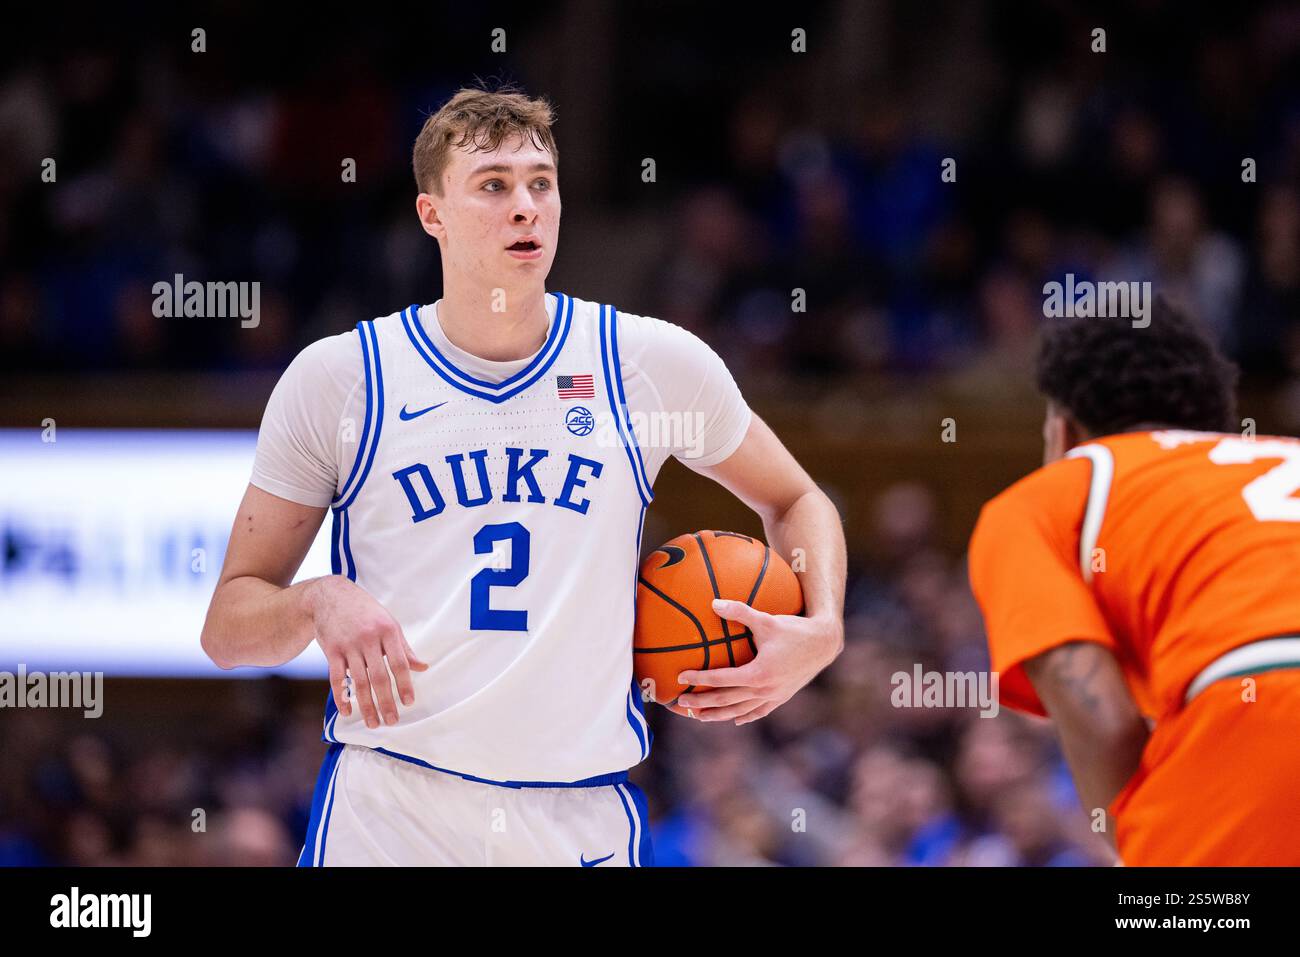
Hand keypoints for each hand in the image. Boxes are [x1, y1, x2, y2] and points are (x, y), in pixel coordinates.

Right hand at [308, 576, 428, 729]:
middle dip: (387, 701)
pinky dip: (341, 697)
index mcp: (387, 630)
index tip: (408, 702)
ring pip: (359, 681)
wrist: (330, 595)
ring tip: (374, 722)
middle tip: (392, 720)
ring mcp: (348, 645)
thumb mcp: (388, 623)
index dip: (405, 684)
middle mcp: (368, 638)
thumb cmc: (365, 611)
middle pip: (380, 676)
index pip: (399, 663)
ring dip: (367, 705)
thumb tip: (422, 667)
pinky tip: (347, 712)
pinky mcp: (331, 650)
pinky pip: (336, 678)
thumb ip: (404, 647)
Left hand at [670, 598, 842, 724]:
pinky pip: (759, 711)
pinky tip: (736, 719)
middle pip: (726, 701)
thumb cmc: (794, 629)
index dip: (699, 679)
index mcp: (758, 673)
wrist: (824, 643)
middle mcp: (764, 689)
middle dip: (701, 703)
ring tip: (698, 717)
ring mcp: (773, 696)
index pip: (721, 680)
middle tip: (680, 702)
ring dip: (718, 715)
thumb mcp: (766, 619)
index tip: (680, 678)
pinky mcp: (781, 697)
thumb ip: (739, 611)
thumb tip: (713, 603)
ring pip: (740, 711)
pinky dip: (745, 716)